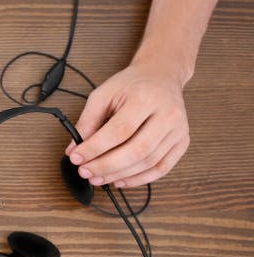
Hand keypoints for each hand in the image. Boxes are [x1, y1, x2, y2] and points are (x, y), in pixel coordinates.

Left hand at [65, 59, 189, 187]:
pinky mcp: (183, 142)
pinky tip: (120, 181)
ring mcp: (179, 130)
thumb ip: (87, 121)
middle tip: (85, 172)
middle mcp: (168, 115)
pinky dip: (139, 179)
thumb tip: (73, 150)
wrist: (161, 76)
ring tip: (97, 178)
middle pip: (136, 150)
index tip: (76, 158)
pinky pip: (162, 168)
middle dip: (106, 166)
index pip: (119, 131)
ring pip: (148, 162)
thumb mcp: (103, 94)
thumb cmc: (131, 85)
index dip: (95, 148)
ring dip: (119, 175)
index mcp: (146, 98)